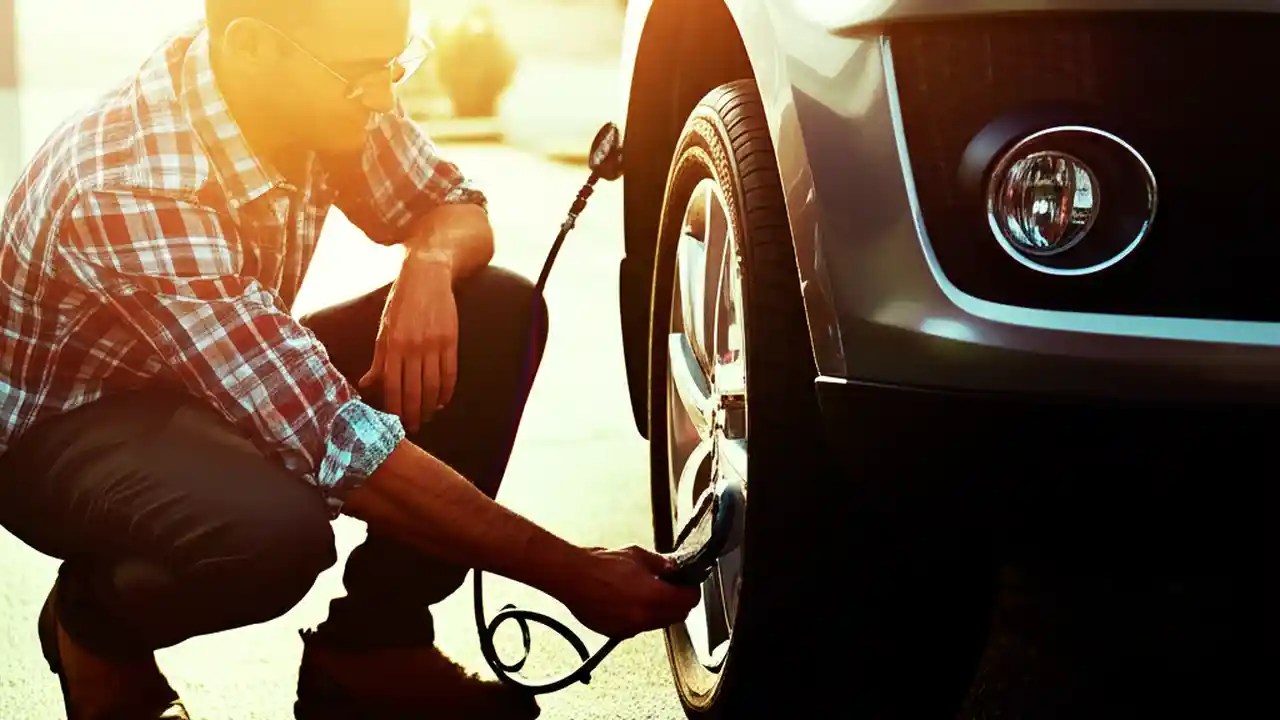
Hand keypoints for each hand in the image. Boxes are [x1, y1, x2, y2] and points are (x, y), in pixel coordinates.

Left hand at [359, 249, 458, 431]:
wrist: (427, 275)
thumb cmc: (401, 302)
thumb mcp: (383, 329)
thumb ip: (379, 359)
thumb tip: (367, 384)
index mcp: (391, 346)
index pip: (392, 387)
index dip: (394, 409)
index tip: (395, 423)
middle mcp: (412, 348)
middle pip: (414, 391)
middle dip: (413, 414)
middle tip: (413, 428)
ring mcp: (433, 344)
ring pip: (433, 386)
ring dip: (430, 406)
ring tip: (428, 416)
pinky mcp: (451, 340)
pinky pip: (450, 373)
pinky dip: (447, 391)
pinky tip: (443, 400)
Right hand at [559, 546, 701, 638]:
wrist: (573, 577)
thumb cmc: (601, 564)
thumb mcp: (637, 555)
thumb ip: (661, 564)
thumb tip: (673, 568)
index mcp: (654, 597)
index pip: (688, 600)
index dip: (692, 591)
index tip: (690, 584)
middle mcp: (645, 617)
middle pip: (677, 616)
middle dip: (680, 603)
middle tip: (675, 589)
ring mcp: (630, 628)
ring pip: (659, 624)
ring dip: (662, 611)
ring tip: (651, 594)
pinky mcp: (617, 633)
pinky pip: (639, 628)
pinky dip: (642, 618)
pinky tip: (632, 602)